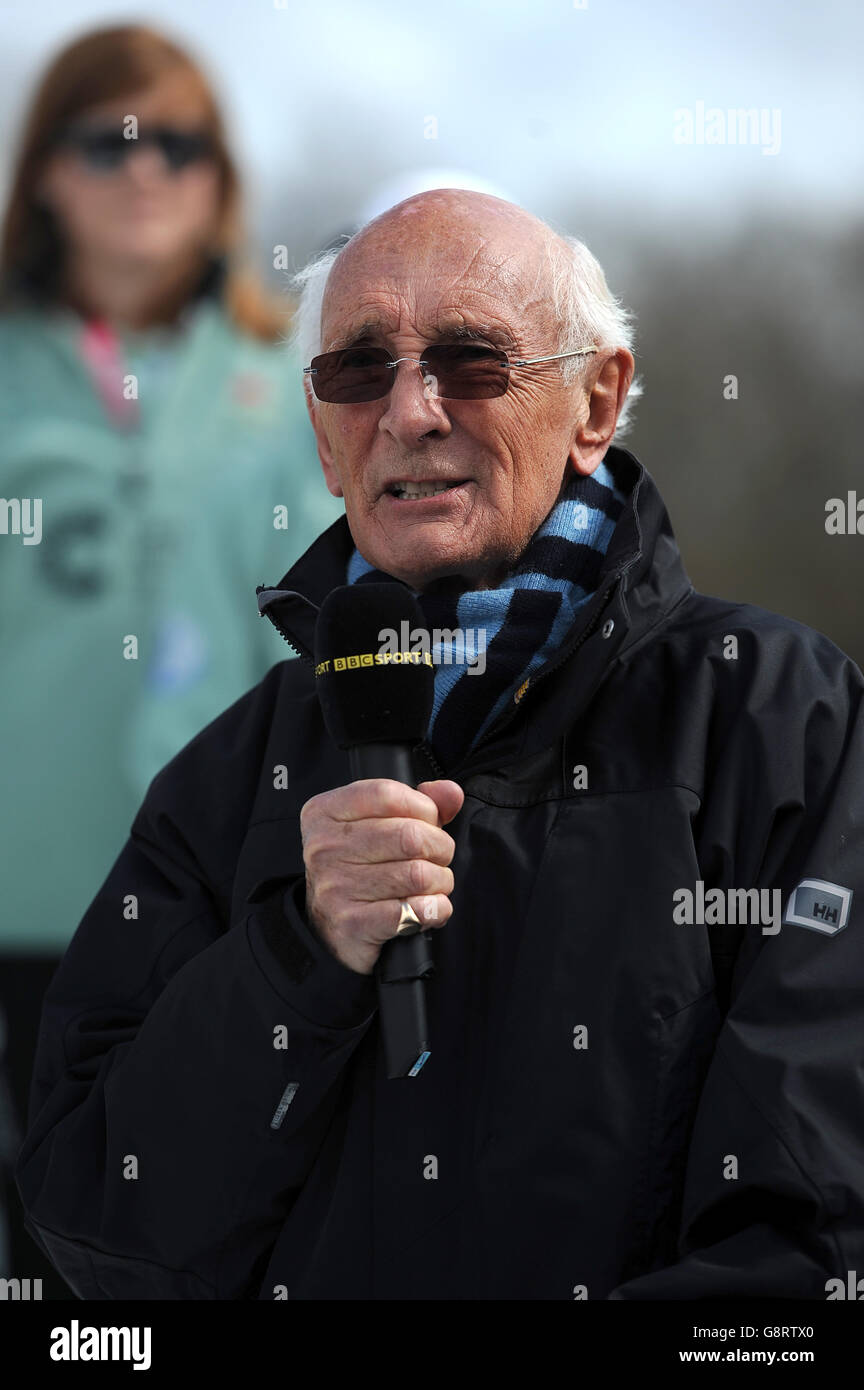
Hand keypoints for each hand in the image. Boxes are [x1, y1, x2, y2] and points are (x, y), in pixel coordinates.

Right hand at [299, 779, 463, 974]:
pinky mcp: (352, 924)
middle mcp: (324, 848)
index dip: (424, 808)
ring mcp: (334, 887)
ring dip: (440, 881)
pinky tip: (431, 908)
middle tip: (438, 858)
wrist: (330, 927)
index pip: (387, 794)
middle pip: (409, 835)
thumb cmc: (361, 868)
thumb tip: (450, 792)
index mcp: (325, 813)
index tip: (429, 823)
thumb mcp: (382, 824)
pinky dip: (435, 909)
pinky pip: (413, 911)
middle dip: (440, 847)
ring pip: (417, 874)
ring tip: (434, 884)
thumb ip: (421, 803)